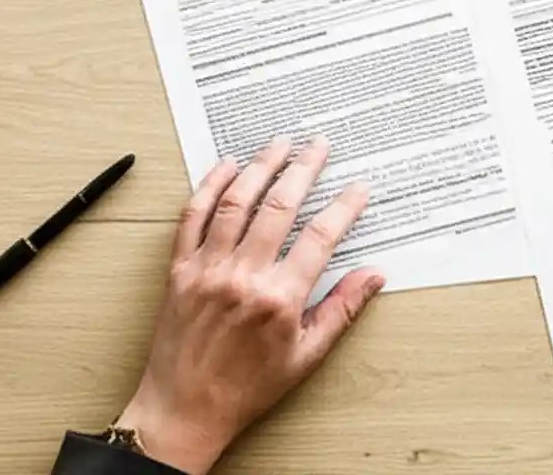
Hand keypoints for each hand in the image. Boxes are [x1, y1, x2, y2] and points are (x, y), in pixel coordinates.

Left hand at [115, 137, 384, 474]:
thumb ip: (341, 310)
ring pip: (237, 202)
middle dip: (304, 169)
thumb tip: (373, 276)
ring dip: (260, 167)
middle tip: (319, 145)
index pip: (321, 237)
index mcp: (280, 299)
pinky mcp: (179, 270)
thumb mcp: (306, 356)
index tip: (358, 188)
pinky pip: (193, 217)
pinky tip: (225, 167)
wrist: (184, 410)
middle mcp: (243, 276)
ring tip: (279, 143)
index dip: (344, 207)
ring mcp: (208, 269)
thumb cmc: (246, 389)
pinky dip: (209, 187)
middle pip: (279, 207)